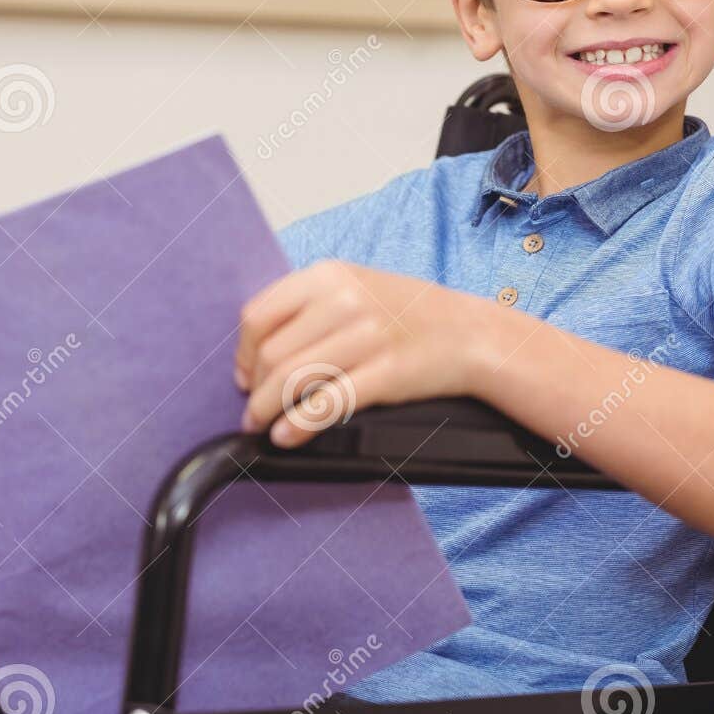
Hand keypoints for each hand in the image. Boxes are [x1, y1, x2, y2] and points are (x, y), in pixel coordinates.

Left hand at [234, 260, 496, 447]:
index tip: (244, 374)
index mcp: (329, 276)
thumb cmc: (410, 314)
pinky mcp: (385, 373)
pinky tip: (287, 437)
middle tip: (255, 407)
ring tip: (262, 426)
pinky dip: (297, 426)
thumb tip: (258, 348)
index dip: (243, 352)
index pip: (259, 315)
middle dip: (254, 388)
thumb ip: (310, 305)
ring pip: (290, 379)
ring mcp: (366, 337)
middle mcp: (344, 301)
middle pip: (271, 352)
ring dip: (267, 411)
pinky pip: (325, 404)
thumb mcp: (357, 287)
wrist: (470, 333)